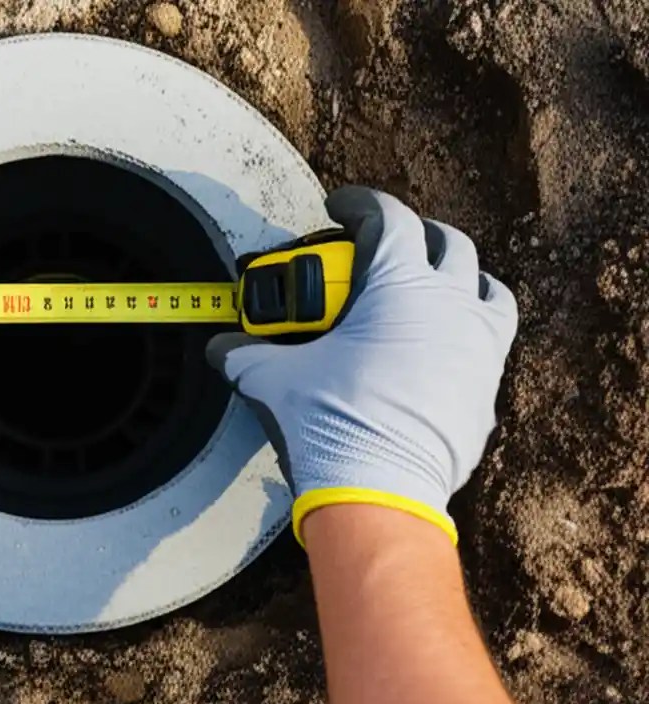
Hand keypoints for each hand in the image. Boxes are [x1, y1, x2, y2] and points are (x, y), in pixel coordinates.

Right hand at [208, 187, 516, 544]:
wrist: (380, 494)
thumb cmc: (332, 425)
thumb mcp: (274, 380)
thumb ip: (245, 353)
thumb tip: (222, 349)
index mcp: (401, 286)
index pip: (388, 218)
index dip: (358, 204)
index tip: (338, 209)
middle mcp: (450, 306)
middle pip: (447, 243)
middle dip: (414, 235)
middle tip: (379, 249)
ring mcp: (478, 347)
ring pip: (484, 287)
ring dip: (456, 278)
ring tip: (427, 289)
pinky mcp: (485, 389)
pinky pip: (488, 341)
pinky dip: (464, 331)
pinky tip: (434, 349)